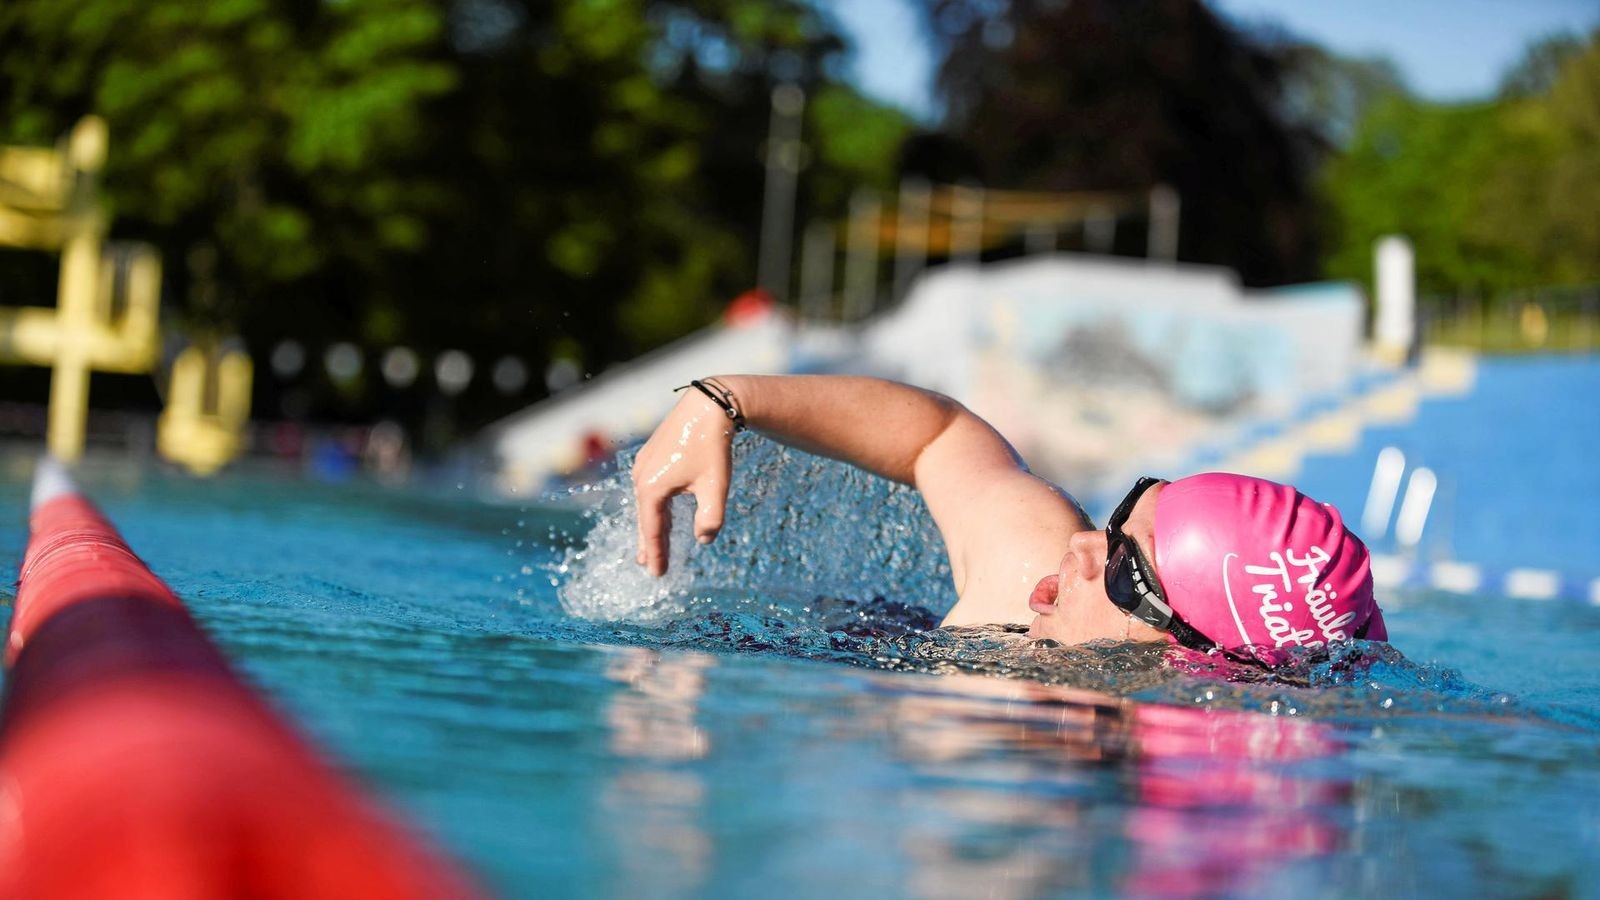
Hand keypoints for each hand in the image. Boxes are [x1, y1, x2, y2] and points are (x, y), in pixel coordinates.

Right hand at [631, 388, 736, 575]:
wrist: (708, 405)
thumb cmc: (712, 447)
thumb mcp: (715, 487)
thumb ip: (710, 519)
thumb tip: (704, 540)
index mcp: (653, 489)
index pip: (653, 531)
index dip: (656, 554)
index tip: (657, 575)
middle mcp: (642, 477)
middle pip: (644, 519)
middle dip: (648, 544)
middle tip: (648, 567)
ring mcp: (643, 464)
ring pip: (646, 503)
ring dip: (649, 525)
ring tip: (649, 546)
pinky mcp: (651, 455)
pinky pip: (649, 488)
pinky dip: (652, 506)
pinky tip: (658, 511)